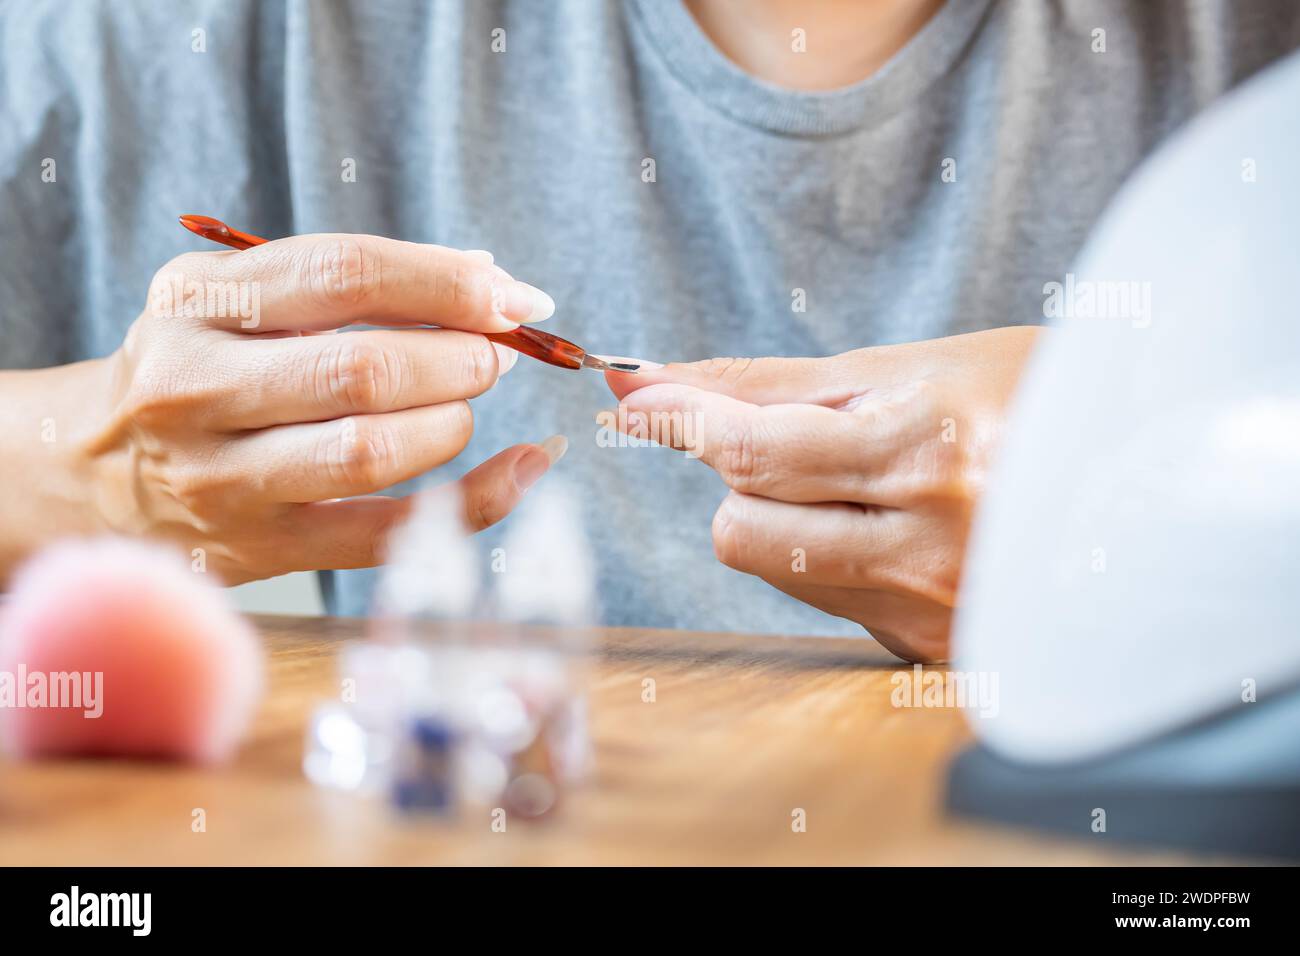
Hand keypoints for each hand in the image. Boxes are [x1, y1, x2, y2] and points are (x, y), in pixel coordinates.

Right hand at [0, 233, 562, 584]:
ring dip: (452, 422)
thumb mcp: (236, 299)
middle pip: (363, 369)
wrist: (93, 467)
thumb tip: (486, 275)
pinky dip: (475, 501)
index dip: (447, 282)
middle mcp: (197, 387)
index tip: (511, 295)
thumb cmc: (198, 367)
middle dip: (458, 358)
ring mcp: (223, 477)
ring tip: (466, 405)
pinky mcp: (259, 549)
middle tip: (495, 355)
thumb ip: (345, 282)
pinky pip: (387, 534)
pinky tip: (521, 469)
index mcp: (199, 303)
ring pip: (370, 451)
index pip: (346, 275)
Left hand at [604, 328, 1039, 661]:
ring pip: (776, 566)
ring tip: (862, 481)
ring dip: (784, 517)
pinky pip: (826, 599)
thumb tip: (648, 382)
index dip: (681, 423)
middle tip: (798, 436)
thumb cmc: (1026, 396)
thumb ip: (773, 384)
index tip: (633, 403)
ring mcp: (933, 607)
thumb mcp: (912, 368)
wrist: (1146, 475)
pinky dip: (835, 556)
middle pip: (744, 524)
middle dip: (743, 473)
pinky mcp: (934, 647)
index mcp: (930, 451)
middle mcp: (931, 543)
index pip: (757, 449)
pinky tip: (898, 528)